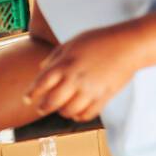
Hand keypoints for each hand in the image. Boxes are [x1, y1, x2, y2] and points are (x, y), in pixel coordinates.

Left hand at [24, 24, 143, 121]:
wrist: (129, 45)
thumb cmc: (99, 40)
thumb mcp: (72, 43)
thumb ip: (55, 56)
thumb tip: (41, 68)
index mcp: (64, 64)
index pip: (41, 83)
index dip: (32, 93)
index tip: (26, 99)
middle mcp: (75, 79)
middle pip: (52, 101)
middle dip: (43, 107)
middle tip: (41, 109)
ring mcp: (90, 89)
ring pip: (69, 111)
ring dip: (62, 112)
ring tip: (61, 109)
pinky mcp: (105, 96)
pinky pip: (88, 114)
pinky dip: (79, 116)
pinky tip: (77, 113)